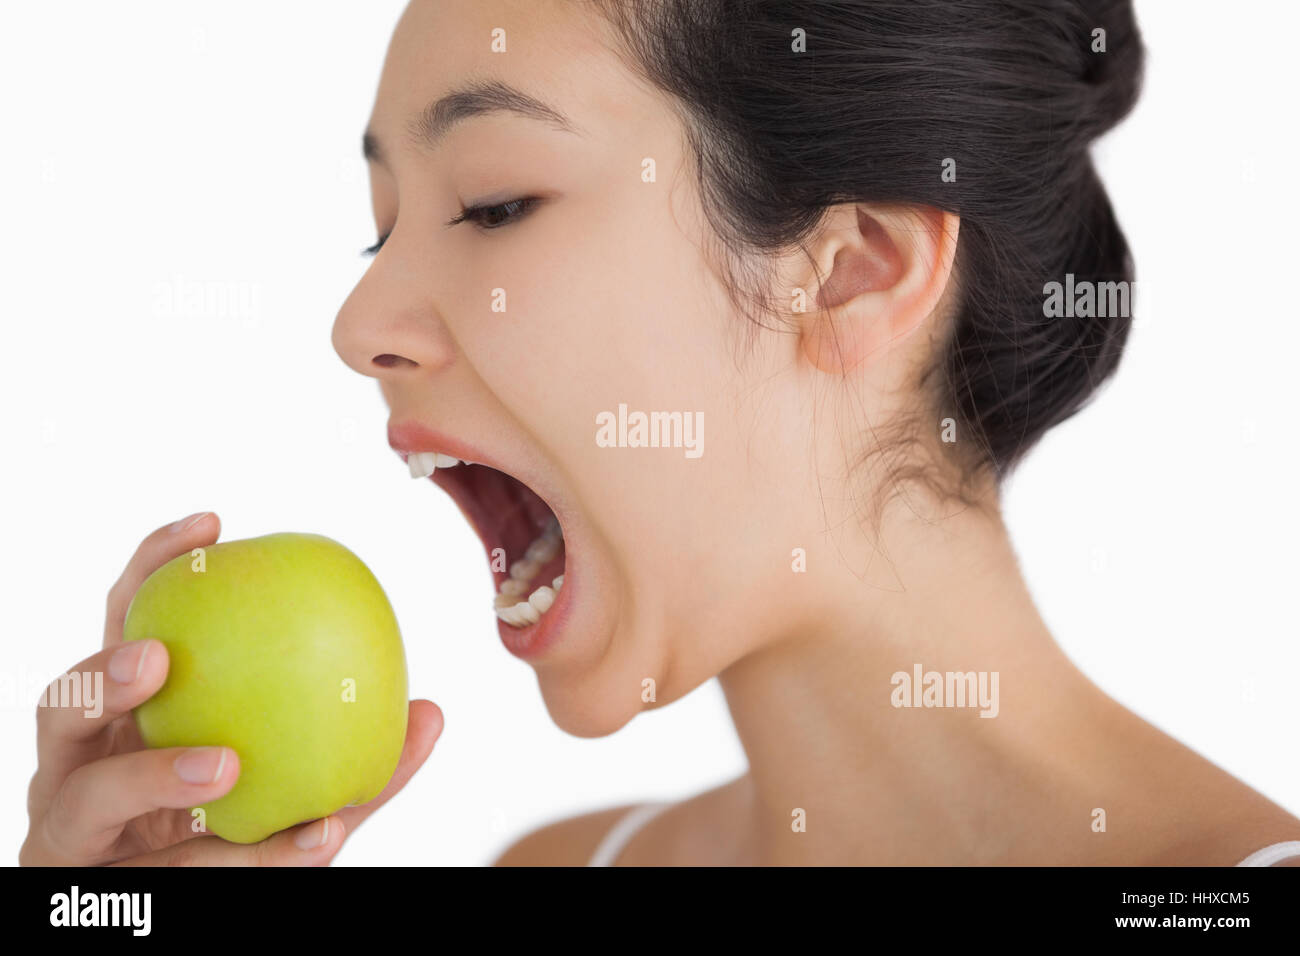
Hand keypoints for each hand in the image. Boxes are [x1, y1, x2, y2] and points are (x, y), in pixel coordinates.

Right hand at [19, 512, 442, 865]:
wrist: (181, 911)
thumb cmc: (230, 837)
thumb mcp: (293, 786)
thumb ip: (356, 756)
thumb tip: (431, 712)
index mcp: (125, 716)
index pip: (122, 626)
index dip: (153, 571)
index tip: (212, 525)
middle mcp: (82, 767)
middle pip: (65, 707)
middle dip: (105, 675)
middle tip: (158, 656)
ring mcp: (72, 834)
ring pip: (85, 801)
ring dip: (154, 777)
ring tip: (225, 767)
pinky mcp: (85, 893)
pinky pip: (168, 879)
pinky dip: (252, 860)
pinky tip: (319, 837)